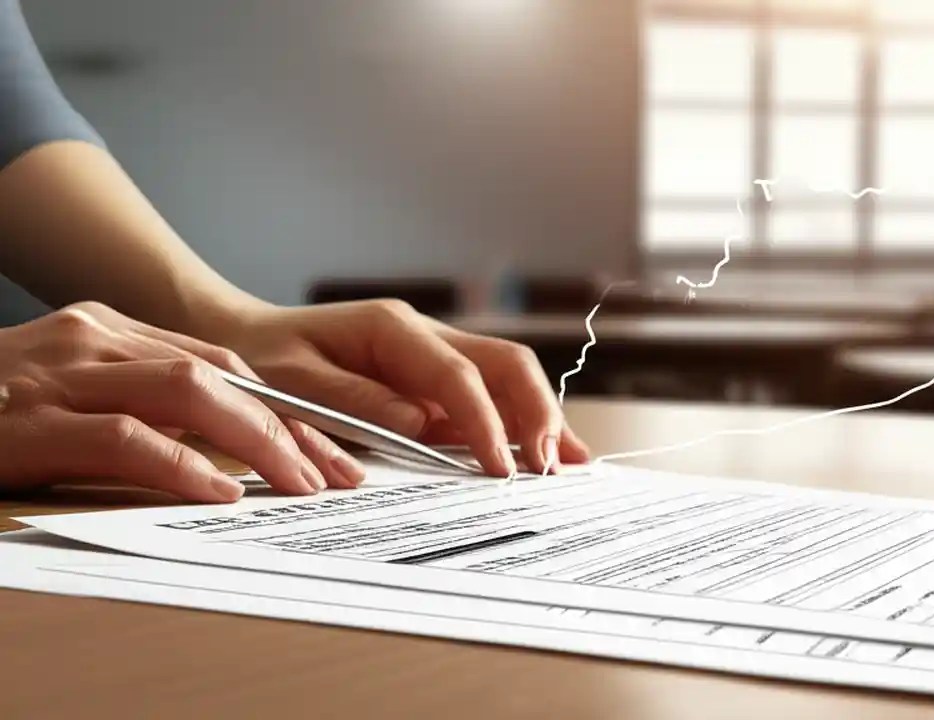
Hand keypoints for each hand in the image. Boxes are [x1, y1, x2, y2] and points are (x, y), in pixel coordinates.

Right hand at [0, 302, 363, 501]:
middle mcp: (94, 338)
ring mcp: (60, 374)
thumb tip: (225, 447)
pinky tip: (220, 492)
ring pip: (189, 392)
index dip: (283, 409)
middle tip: (335, 475)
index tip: (329, 451)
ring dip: (258, 441)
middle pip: (222, 375)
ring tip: (300, 484)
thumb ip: (138, 402)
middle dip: (290, 426)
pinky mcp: (28, 420)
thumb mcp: (72, 392)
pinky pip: (125, 436)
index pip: (224, 365)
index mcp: (110, 331)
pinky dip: (181, 464)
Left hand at [196, 300, 590, 475]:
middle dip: (536, 413)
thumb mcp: (293, 381)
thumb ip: (356, 400)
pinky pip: (489, 395)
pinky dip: (520, 423)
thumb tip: (421, 424)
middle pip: (504, 364)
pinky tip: (545, 452)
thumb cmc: (263, 360)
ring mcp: (434, 354)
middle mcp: (424, 334)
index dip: (485, 423)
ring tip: (570, 463)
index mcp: (392, 329)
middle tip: (550, 468)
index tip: (500, 469)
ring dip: (540, 418)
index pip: (458, 376)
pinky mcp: (434, 378)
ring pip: (507, 376)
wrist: (242, 336)